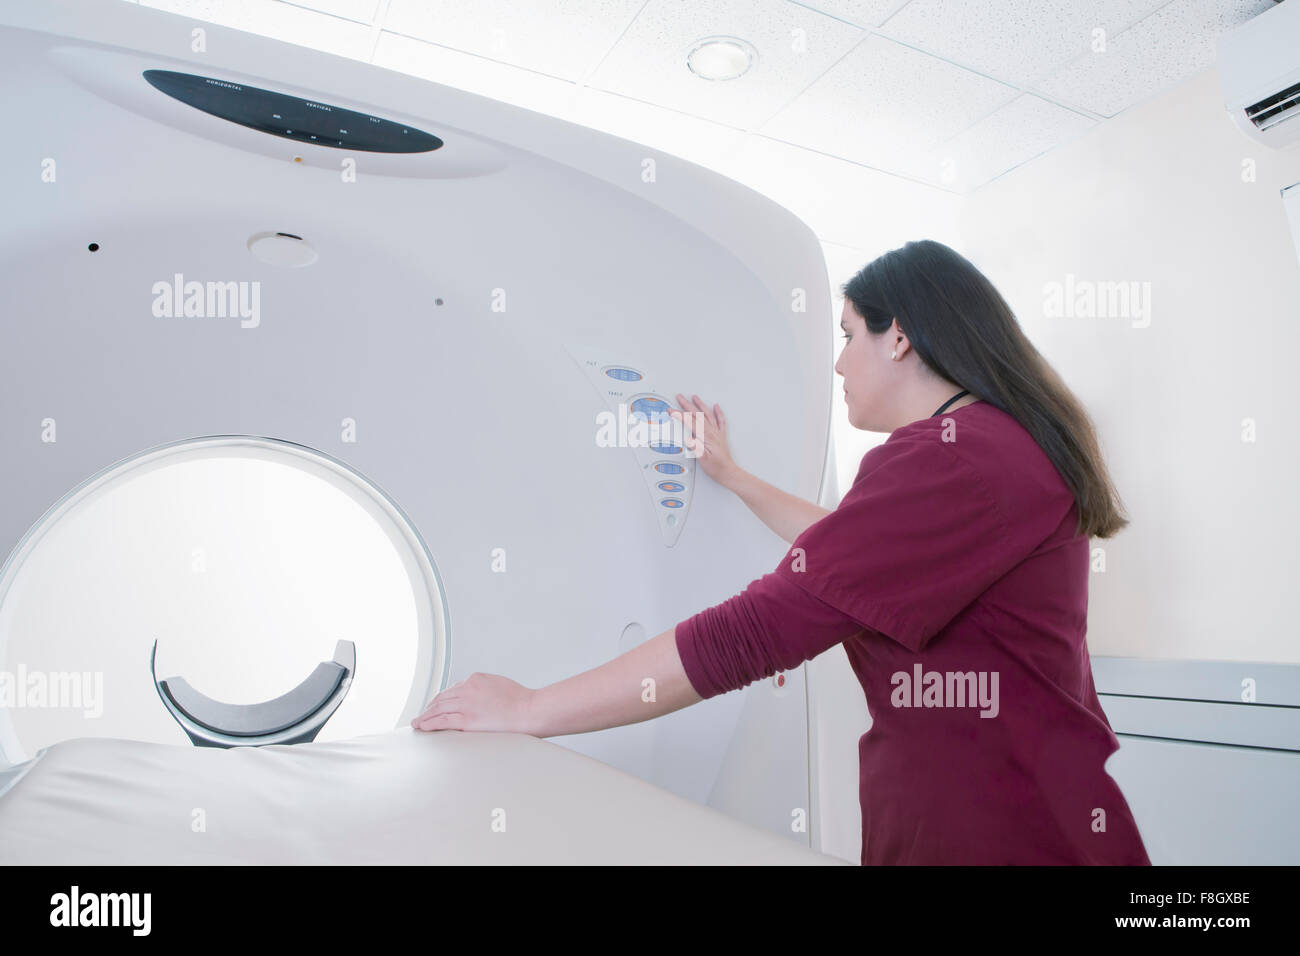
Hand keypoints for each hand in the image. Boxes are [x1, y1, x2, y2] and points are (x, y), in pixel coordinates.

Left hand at [410, 673, 537, 734]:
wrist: (529, 710)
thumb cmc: (521, 701)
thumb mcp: (499, 685)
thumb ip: (484, 689)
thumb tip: (477, 698)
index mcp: (476, 679)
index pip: (453, 689)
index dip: (442, 699)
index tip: (437, 705)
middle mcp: (467, 689)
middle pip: (442, 698)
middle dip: (430, 706)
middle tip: (423, 714)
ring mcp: (466, 704)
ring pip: (438, 708)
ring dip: (425, 715)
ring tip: (418, 722)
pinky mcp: (466, 719)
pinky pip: (441, 721)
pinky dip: (428, 723)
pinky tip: (422, 726)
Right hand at [669, 394, 736, 485]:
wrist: (727, 472)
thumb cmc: (716, 467)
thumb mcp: (702, 459)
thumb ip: (695, 447)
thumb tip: (688, 438)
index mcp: (706, 437)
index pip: (690, 422)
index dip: (680, 415)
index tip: (672, 411)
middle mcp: (712, 432)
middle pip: (698, 415)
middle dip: (687, 405)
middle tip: (679, 397)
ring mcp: (717, 433)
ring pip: (708, 414)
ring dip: (700, 404)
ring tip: (694, 397)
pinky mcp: (720, 436)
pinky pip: (720, 420)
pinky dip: (718, 412)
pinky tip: (716, 407)